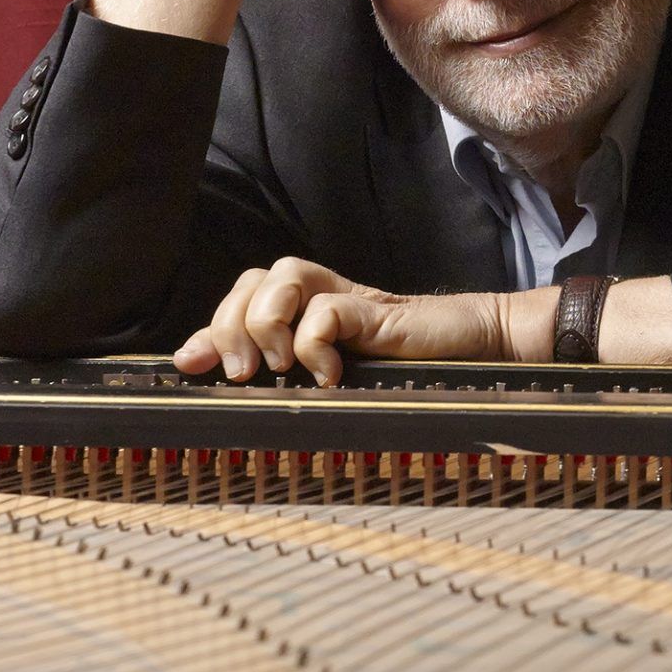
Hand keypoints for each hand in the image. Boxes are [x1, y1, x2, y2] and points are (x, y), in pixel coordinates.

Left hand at [172, 257, 509, 385]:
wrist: (483, 349)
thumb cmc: (417, 371)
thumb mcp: (347, 379)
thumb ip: (303, 378)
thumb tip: (246, 394)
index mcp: (313, 312)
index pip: (244, 297)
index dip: (208, 329)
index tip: (189, 366)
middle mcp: (327, 295)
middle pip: (252, 280)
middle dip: (229, 327)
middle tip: (246, 373)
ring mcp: (352, 298)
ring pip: (281, 277)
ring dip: (265, 324)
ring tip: (282, 367)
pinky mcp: (378, 309)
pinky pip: (326, 309)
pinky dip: (314, 344)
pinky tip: (332, 373)